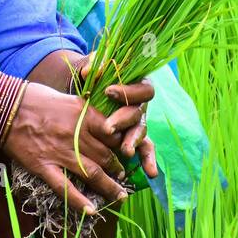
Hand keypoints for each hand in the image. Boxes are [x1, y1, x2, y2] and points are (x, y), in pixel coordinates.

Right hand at [2, 81, 135, 214]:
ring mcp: (60, 153)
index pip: (113, 134)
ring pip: (93, 174)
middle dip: (118, 168)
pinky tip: (91, 211)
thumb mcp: (66, 98)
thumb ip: (85, 112)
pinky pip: (64, 188)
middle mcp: (76, 135)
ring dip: (109, 187)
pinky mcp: (44, 166)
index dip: (122, 146)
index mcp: (83, 115)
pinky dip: (79, 201)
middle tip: (123, 175)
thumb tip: (99, 121)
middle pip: (106, 156)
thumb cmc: (34, 98)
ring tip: (119, 196)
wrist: (5, 108)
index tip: (125, 152)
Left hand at [74, 54, 158, 179]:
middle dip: (124, 120)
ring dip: (133, 142)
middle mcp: (141, 105)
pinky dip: (148, 161)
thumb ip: (94, 65)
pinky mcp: (133, 139)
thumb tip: (92, 71)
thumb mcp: (92, 67)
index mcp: (138, 85)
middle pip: (139, 113)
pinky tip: (151, 173)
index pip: (142, 88)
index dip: (128, 91)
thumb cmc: (92, 78)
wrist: (86, 92)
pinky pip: (145, 150)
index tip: (109, 92)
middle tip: (108, 127)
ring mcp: (138, 124)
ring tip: (125, 151)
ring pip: (141, 133)